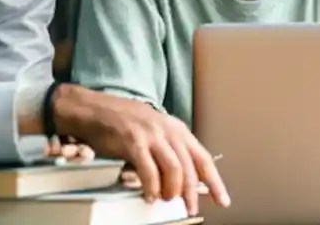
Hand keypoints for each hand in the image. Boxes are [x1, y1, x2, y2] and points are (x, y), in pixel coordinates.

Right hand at [50, 84, 229, 214]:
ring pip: (174, 169)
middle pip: (190, 167)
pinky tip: (149, 196)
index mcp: (178, 130)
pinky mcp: (134, 142)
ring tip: (165, 200)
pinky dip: (151, 187)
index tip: (223, 200)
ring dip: (172, 190)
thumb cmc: (125, 124)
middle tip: (189, 209)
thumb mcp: (156, 133)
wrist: (96, 109)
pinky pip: (149, 170)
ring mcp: (152, 135)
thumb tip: (184, 180)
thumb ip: (170, 152)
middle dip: (191, 193)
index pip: (203, 158)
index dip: (215, 182)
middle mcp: (169, 131)